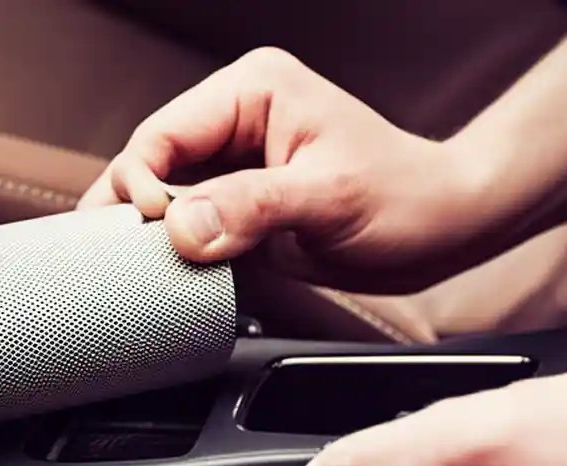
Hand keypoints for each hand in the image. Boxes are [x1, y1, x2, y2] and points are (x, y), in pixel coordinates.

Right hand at [78, 48, 498, 293]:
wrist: (444, 228)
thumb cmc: (407, 198)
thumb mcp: (330, 199)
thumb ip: (252, 207)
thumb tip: (181, 228)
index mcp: (252, 92)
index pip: (161, 134)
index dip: (141, 183)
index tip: (156, 230)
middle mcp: (232, 120)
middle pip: (146, 162)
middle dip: (130, 209)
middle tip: (121, 256)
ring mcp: (230, 162)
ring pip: (156, 195)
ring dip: (144, 232)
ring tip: (129, 267)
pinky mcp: (234, 201)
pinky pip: (182, 223)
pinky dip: (168, 249)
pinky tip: (159, 271)